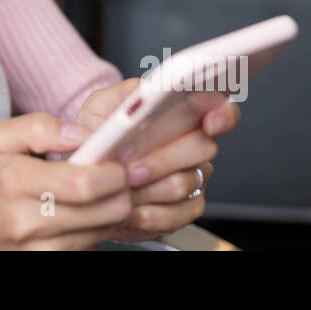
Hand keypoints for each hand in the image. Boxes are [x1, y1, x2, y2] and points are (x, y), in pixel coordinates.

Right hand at [0, 112, 132, 248]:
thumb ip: (38, 127)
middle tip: (113, 175)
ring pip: (105, 229)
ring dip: (110, 209)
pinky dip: (95, 229)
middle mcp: (26, 221)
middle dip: (121, 189)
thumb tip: (81, 136)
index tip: (115, 161)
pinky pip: (92, 246)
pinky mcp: (49, 264)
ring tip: (93, 193)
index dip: (112, 171)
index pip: (84, 183)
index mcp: (13, 181)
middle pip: (106, 210)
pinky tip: (81, 214)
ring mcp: (39, 250)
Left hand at [71, 77, 240, 241]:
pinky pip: (179, 213)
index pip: (218, 106)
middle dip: (163, 159)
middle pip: (203, 147)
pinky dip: (150, 213)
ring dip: (148, 188)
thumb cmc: (98, 137)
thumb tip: (138, 100)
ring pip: (184, 183)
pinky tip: (131, 208)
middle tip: (132, 167)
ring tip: (122, 186)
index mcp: (180, 113)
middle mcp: (192, 144)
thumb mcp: (102, 105)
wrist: (89, 177)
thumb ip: (122, 95)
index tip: (210, 121)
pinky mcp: (186, 208)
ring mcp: (193, 176)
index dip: (221, 112)